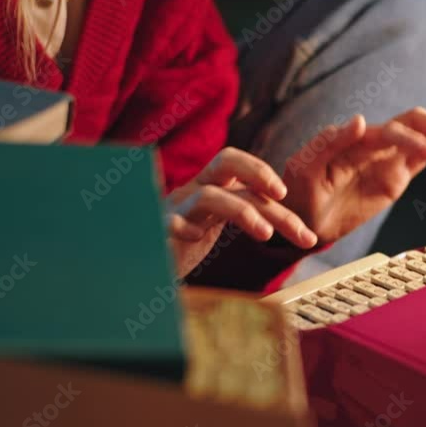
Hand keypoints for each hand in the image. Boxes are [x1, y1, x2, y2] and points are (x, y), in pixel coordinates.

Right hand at [165, 148, 317, 276]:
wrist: (138, 263)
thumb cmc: (180, 245)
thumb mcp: (214, 222)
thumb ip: (242, 211)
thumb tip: (285, 216)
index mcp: (211, 188)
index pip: (240, 169)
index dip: (264, 175)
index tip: (287, 197)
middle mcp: (193, 191)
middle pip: (227, 163)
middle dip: (260, 174)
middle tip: (284, 196)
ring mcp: (175, 210)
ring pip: (209, 196)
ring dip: (242, 211)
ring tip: (266, 235)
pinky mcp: (156, 233)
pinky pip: (167, 223)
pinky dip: (182, 227)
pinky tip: (196, 237)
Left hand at [281, 108, 425, 242]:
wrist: (301, 221)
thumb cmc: (297, 193)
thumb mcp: (304, 169)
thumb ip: (329, 143)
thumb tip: (359, 120)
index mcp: (354, 140)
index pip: (391, 131)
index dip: (414, 138)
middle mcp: (373, 144)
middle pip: (412, 122)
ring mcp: (386, 159)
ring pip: (422, 135)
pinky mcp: (394, 176)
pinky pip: (422, 156)